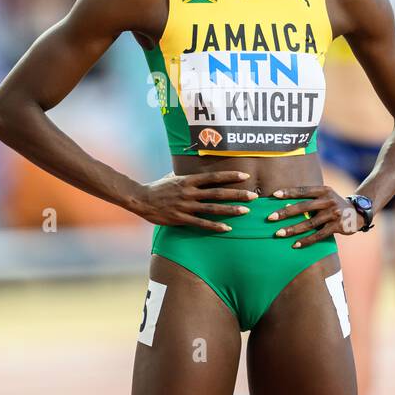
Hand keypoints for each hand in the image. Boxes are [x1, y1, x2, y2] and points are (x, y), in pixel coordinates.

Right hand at [136, 170, 258, 230]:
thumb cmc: (158, 187)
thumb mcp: (173, 176)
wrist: (141, 199)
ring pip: (212, 208)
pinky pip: (201, 223)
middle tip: (253, 196)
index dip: (230, 176)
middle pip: (218, 192)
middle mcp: (190, 192)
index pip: (213, 177)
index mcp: (188, 180)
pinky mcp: (181, 218)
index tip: (245, 176)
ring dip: (230, 210)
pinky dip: (215, 226)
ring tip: (245, 211)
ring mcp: (186, 206)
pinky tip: (228, 228)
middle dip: (236, 194)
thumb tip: (194, 166)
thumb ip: (186, 174)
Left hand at [264, 185, 360, 245]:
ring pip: (309, 223)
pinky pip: (318, 235)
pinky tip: (295, 245)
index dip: (289, 192)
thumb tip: (285, 206)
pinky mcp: (337, 226)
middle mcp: (329, 200)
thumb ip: (308, 200)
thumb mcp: (324, 197)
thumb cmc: (333, 205)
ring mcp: (333, 214)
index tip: (274, 195)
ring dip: (292, 229)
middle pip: (303, 207)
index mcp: (324, 190)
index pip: (303, 191)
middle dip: (285, 213)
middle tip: (270, 218)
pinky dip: (306, 240)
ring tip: (278, 234)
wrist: (358, 213)